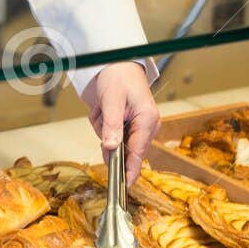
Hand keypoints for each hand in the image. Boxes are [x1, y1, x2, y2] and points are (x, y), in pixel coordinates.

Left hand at [82, 62, 159, 186]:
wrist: (115, 61)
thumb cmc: (118, 76)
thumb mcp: (112, 100)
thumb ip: (112, 125)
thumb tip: (110, 147)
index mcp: (148, 120)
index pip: (137, 151)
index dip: (129, 169)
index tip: (124, 186)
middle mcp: (146, 125)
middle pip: (122, 147)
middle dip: (106, 134)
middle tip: (101, 115)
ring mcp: (137, 124)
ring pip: (112, 139)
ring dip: (101, 124)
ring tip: (102, 106)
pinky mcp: (126, 123)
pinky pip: (108, 132)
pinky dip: (100, 121)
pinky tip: (102, 107)